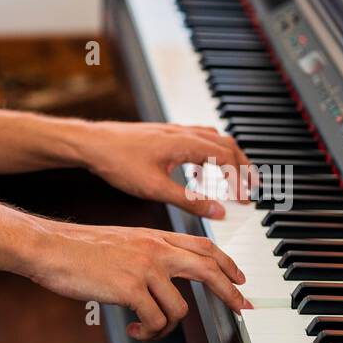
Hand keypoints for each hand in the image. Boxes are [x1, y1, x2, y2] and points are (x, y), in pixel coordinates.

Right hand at [27, 219, 251, 339]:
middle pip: (208, 269)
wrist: (51, 247)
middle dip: (230, 291)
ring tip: (149, 327)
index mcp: (152, 236)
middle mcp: (154, 249)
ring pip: (180, 307)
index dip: (226, 263)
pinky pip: (156, 320)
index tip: (238, 278)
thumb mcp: (120, 240)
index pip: (202, 246)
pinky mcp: (130, 288)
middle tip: (240, 306)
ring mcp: (144, 268)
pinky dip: (149, 331)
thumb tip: (159, 275)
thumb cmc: (77, 247)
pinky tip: (136, 328)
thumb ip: (144, 251)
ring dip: (167, 326)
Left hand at [79, 120, 257, 218]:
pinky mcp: (162, 134)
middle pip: (225, 144)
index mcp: (185, 143)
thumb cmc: (118, 162)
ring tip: (233, 177)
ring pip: (212, 138)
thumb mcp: (156, 188)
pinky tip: (198, 170)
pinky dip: (208, 152)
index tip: (246, 199)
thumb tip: (219, 211)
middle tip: (252, 187)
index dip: (240, 179)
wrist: (91, 143)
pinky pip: (196, 138)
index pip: (226, 157)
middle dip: (242, 166)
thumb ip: (190, 201)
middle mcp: (182, 132)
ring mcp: (172, 130)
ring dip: (227, 157)